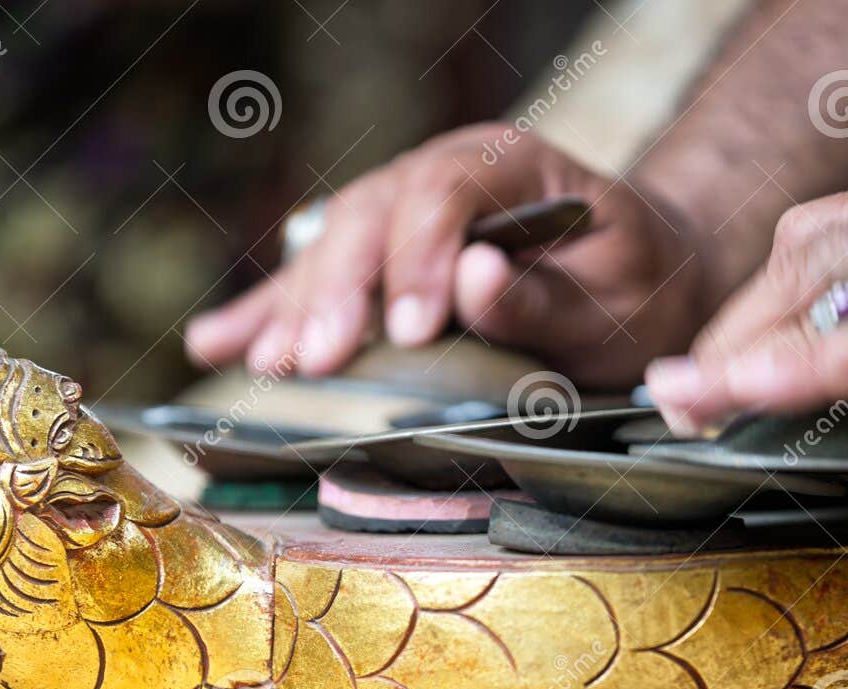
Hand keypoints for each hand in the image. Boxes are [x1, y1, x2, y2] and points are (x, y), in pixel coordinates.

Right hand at [184, 124, 708, 386]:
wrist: (634, 280)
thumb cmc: (631, 289)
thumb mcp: (617, 302)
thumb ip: (549, 297)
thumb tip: (475, 278)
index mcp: (508, 163)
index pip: (447, 189)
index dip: (420, 256)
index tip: (413, 329)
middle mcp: (441, 177)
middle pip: (370, 215)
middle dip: (339, 290)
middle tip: (320, 360)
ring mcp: (400, 216)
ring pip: (330, 244)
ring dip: (294, 308)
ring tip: (267, 366)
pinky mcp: (378, 264)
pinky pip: (312, 281)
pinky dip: (264, 313)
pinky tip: (213, 343)